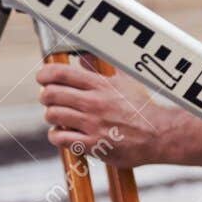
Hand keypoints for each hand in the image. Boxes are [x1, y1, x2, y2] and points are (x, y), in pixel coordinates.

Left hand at [37, 58, 177, 166]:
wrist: (159, 134)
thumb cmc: (142, 108)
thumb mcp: (125, 81)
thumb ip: (102, 68)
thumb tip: (84, 57)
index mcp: (100, 85)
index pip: (60, 74)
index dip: (44, 75)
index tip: (42, 78)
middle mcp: (94, 103)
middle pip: (50, 94)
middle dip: (46, 97)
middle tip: (50, 100)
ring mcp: (93, 124)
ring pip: (52, 115)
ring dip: (51, 116)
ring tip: (59, 118)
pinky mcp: (93, 144)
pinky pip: (60, 138)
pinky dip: (56, 136)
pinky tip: (64, 134)